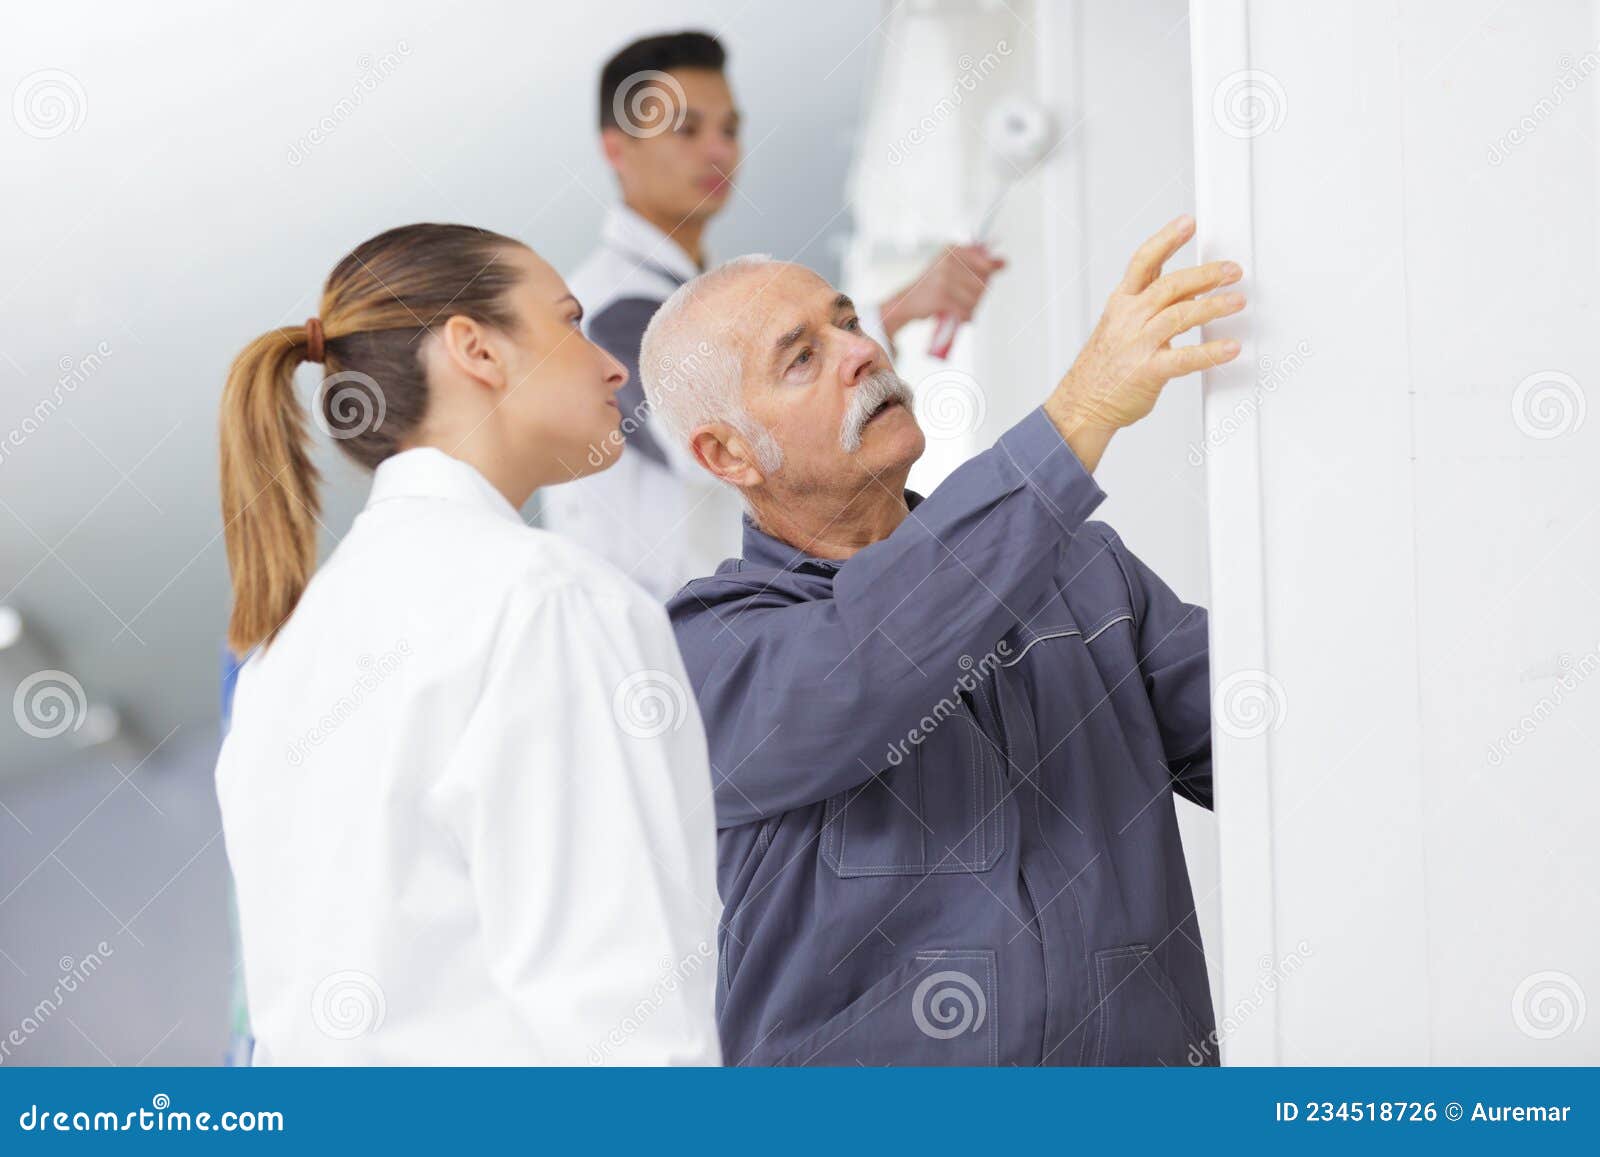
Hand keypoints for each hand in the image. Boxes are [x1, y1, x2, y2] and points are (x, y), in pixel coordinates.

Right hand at [879, 244, 1007, 339]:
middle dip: (977, 297)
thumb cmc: (933, 285)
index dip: (986, 277)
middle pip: (982, 284)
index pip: (986, 264)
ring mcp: (944, 278)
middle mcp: (949, 261)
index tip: (977, 283)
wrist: (907, 302)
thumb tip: (1006, 262)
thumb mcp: (955, 269)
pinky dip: (965, 318)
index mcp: (953, 250)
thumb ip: (980, 264)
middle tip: (964, 300)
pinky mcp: (941, 297)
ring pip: (975, 299)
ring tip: (960, 309)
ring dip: (971, 309)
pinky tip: (959, 317)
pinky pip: (965, 311)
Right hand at [1045, 215, 1243, 467]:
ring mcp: (1138, 344)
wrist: (1082, 404)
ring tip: (1237, 302)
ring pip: (1181, 315)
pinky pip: (1185, 358)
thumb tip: (1192, 289)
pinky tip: (1229, 348)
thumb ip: (1152, 306)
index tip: (1189, 224)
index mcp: (1121, 303)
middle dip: (1205, 274)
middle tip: (1231, 270)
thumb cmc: (1104, 367)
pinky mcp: (1148, 371)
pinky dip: (1210, 352)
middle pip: (1170, 285)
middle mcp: (1129, 318)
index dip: (1166, 240)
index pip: (1143, 262)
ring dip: (1214, 306)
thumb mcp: (1120, 325)